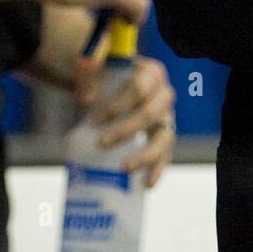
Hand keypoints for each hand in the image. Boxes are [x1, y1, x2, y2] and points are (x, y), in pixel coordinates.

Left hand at [75, 54, 175, 186]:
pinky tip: (146, 184)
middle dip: (126, 130)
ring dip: (145, 155)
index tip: (96, 119)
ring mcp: (165, 117)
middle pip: (151, 113)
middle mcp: (163, 95)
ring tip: (124, 168)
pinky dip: (157, 170)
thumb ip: (88, 73)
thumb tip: (86, 100)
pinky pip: (165, 155)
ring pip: (164, 138)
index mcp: (151, 73)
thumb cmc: (103, 76)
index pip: (139, 88)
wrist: (108, 86)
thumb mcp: (95, 67)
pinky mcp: (162, 137)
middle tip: (101, 143)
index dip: (119, 104)